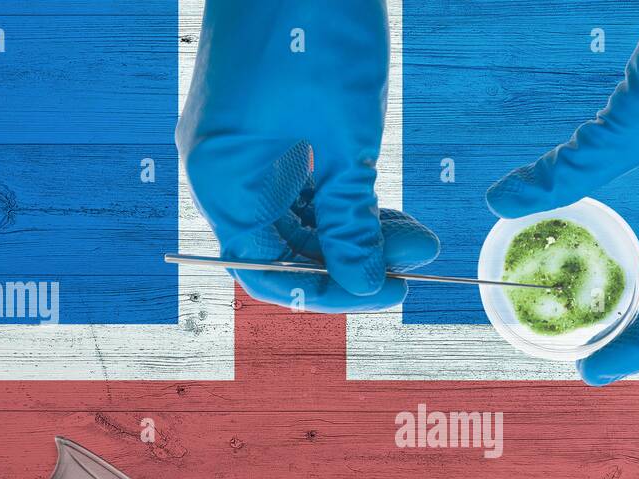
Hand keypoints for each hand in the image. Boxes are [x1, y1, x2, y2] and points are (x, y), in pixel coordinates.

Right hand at [178, 0, 438, 311]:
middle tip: (418, 259)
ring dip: (353, 230)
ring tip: (416, 233)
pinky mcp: (262, 124)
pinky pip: (298, 182)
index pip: (266, 271)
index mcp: (222, 179)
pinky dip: (341, 197)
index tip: (385, 293)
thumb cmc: (315, 26)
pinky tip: (385, 205)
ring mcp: (240, 144)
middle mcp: (220, 168)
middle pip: (283, 247)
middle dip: (352, 258)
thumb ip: (350, 219)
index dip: (326, 292)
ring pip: (296, 217)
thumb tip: (364, 285)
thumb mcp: (345, 138)